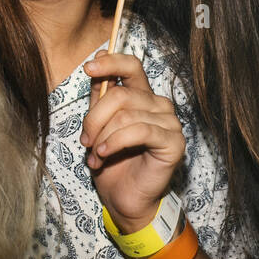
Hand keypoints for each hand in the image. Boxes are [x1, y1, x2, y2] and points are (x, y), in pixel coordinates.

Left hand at [81, 51, 185, 233]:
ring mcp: (169, 123)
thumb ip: (100, 94)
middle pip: (120, 95)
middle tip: (85, 141)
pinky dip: (115, 142)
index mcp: (143, 96)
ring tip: (95, 155)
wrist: (124, 198)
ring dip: (102, 137)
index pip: (131, 66)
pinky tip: (104, 154)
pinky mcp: (173, 142)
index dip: (111, 63)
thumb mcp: (99, 124)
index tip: (88, 68)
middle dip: (95, 120)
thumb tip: (98, 59)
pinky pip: (139, 131)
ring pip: (126, 115)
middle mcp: (159, 105)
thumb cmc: (113, 163)